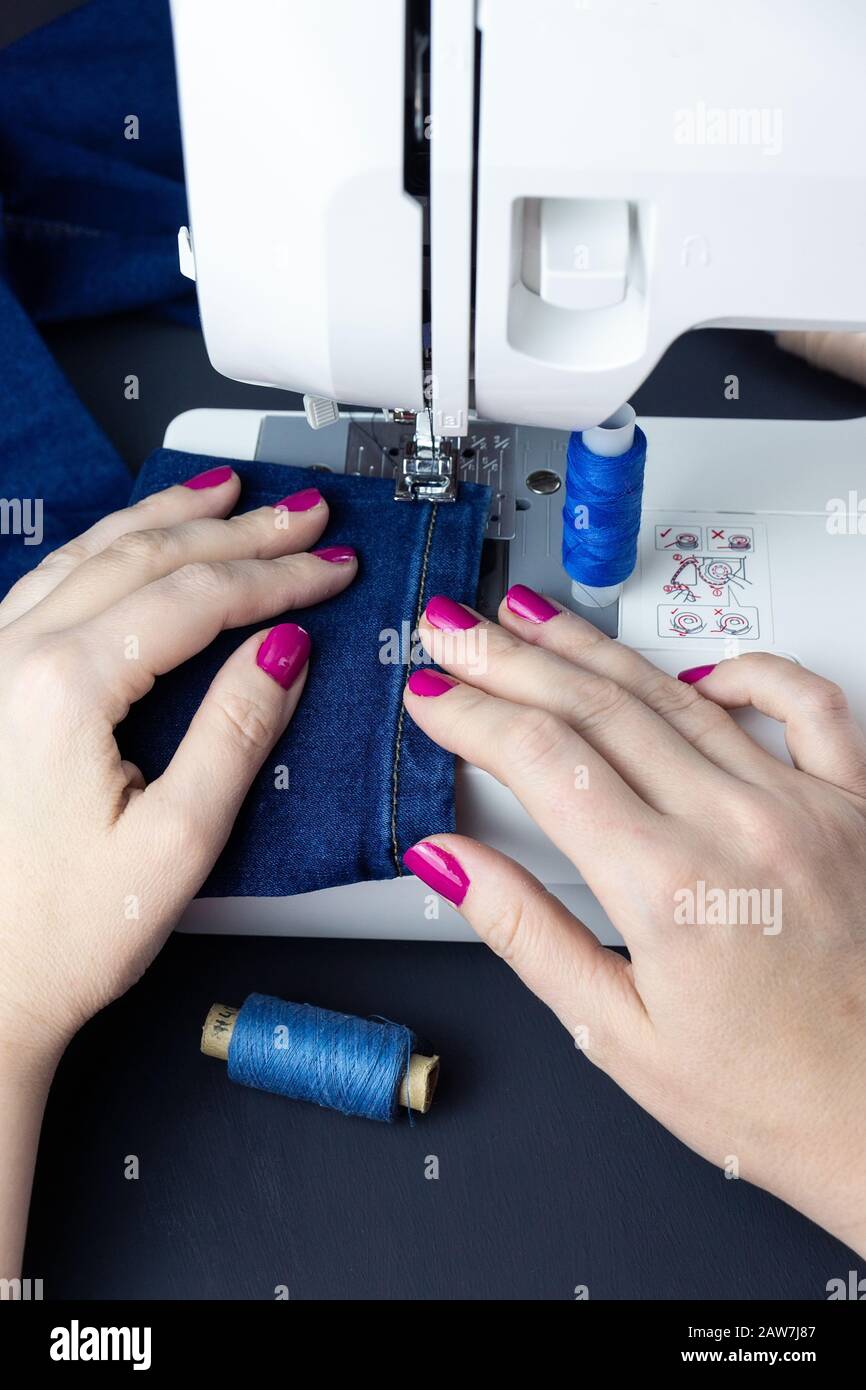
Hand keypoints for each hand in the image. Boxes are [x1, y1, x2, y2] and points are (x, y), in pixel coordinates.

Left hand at [0, 469, 355, 1064]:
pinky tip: (134, 539)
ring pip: (92, 554)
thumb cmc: (57, 936)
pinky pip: (54, 580)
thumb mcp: (176, 844)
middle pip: (147, 557)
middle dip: (238, 529)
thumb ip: (235, 733)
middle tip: (306, 514)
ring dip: (169, 517)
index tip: (335, 565)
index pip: (196, 599)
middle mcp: (13, 657)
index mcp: (63, 689)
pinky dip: (110, 545)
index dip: (278, 576)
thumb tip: (282, 651)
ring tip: (227, 493)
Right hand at [403, 589, 865, 1255]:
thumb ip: (524, 931)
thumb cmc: (768, 1097)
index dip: (474, 715)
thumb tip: (448, 861)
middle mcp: (737, 826)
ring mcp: (801, 805)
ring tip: (532, 618)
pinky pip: (803, 704)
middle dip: (509, 659)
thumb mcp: (616, 1036)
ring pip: (676, 691)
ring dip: (592, 647)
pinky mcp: (853, 806)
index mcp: (669, 886)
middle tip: (456, 629)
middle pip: (596, 706)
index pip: (543, 760)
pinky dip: (748, 671)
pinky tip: (695, 667)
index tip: (432, 697)